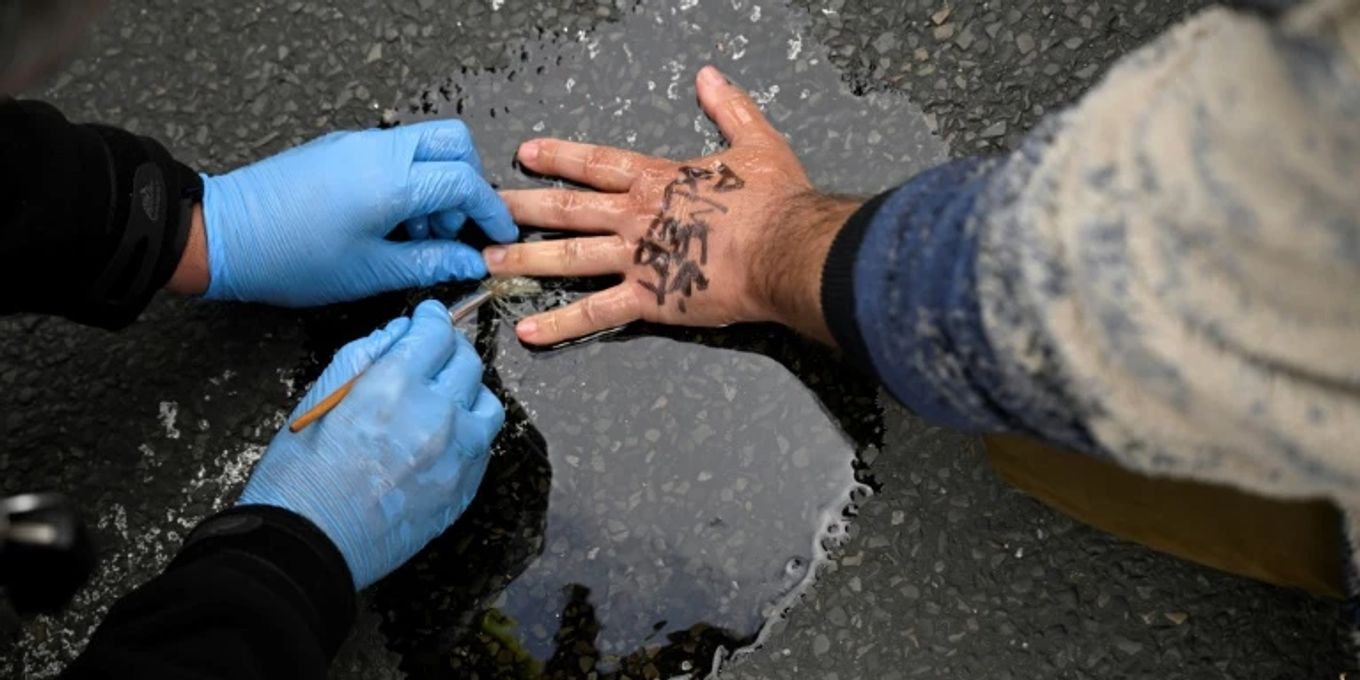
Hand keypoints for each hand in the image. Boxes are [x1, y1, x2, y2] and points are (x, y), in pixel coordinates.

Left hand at [201, 120, 517, 305]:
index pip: (466, 182)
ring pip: (424, 145)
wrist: (222, 235)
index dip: (491, 212)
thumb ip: (431, 263)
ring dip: (437, 184)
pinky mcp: (339, 148)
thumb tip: (471, 263)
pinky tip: (390, 222)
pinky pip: (393, 152)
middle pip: (454, 142)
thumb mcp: (371, 272)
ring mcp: (358, 143)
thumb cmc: (290, 258)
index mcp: (393, 180)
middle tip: (458, 229)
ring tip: (418, 235)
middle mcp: (380, 150)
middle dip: (469, 183)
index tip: (500, 236)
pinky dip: (409, 180)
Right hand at [237, 300, 503, 588]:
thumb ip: (363, 357)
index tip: (427, 317)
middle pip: (468, 363)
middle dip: (450, 350)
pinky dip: (469, 432)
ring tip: (442, 397)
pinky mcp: (463, 489)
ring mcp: (457, 456)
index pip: (436, 333)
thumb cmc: (299, 478)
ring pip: (487, 404)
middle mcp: (437, 417)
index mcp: (395, 387)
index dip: (432, 319)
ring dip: (468, 393)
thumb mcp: (318, 401)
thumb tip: (397, 333)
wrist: (307, 549)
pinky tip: (443, 436)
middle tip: (432, 352)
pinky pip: (483, 446)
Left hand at [483, 66, 861, 344]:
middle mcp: (636, 217)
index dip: (558, 156)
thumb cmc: (775, 202)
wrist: (786, 249)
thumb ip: (728, 108)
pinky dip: (560, 324)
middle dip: (522, 206)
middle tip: (485, 208)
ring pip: (568, 257)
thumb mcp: (756, 142)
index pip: (595, 163)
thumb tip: (709, 77)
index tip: (524, 154)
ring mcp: (637, 258)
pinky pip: (595, 313)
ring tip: (488, 260)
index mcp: (657, 180)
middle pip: (567, 208)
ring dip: (525, 258)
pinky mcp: (649, 300)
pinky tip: (528, 331)